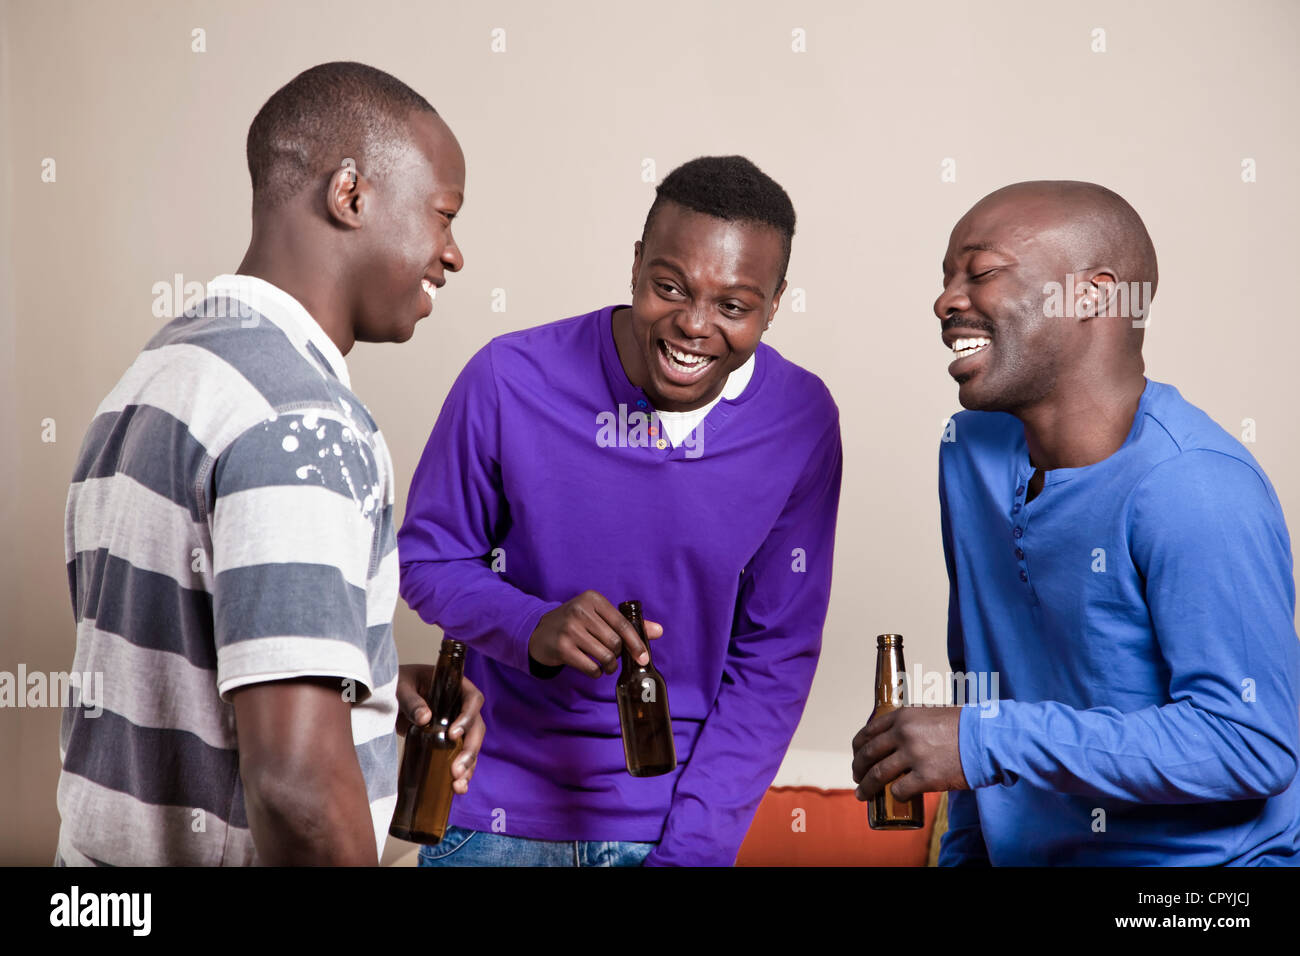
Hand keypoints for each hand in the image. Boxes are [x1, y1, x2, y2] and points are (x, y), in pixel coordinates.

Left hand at [396, 664, 485, 794]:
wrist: (390, 695)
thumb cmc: (399, 683)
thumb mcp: (402, 687)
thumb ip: (411, 700)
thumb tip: (425, 717)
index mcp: (456, 687)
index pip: (473, 700)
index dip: (468, 717)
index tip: (453, 734)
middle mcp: (462, 708)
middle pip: (476, 728)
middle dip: (470, 751)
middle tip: (457, 770)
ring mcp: (457, 726)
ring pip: (471, 746)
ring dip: (468, 766)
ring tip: (458, 785)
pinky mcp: (449, 743)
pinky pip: (460, 757)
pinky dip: (461, 773)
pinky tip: (457, 788)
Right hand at [528, 590, 663, 678]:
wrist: (540, 632)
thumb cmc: (576, 624)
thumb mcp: (599, 617)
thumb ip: (628, 624)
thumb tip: (659, 631)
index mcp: (593, 599)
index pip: (622, 623)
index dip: (636, 643)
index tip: (643, 658)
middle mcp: (580, 611)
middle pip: (614, 642)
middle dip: (618, 655)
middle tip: (613, 657)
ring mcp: (569, 629)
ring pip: (604, 655)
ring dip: (609, 666)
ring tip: (605, 665)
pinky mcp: (562, 647)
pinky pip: (590, 667)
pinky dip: (596, 672)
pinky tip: (592, 668)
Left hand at [851, 706, 968, 802]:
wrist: (987, 738)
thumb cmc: (963, 727)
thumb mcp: (930, 715)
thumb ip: (912, 724)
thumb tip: (897, 740)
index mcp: (903, 716)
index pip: (868, 732)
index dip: (858, 747)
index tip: (857, 757)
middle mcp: (903, 734)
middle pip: (868, 754)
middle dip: (858, 768)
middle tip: (857, 777)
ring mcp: (913, 755)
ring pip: (878, 775)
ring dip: (867, 787)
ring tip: (863, 795)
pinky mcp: (926, 777)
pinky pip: (900, 790)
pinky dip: (895, 796)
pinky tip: (897, 798)